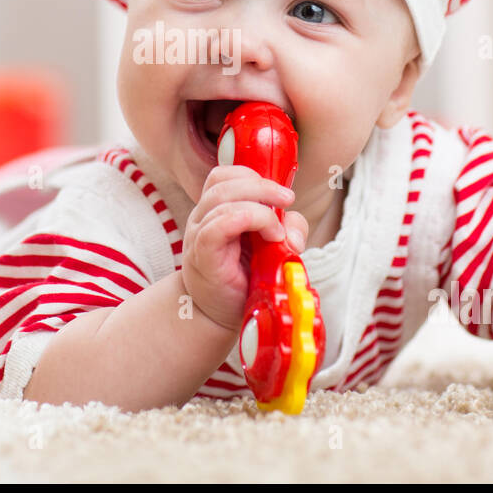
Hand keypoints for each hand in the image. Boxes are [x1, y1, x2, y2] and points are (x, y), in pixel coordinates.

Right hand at [180, 165, 307, 332]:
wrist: (215, 317)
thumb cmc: (242, 281)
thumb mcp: (272, 249)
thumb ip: (288, 231)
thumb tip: (294, 235)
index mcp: (215, 210)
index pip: (225, 175)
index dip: (253, 176)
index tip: (282, 194)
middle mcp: (202, 217)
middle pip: (223, 181)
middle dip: (262, 186)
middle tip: (287, 200)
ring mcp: (198, 234)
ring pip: (222, 198)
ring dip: (260, 208)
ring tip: (277, 231)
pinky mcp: (202, 254)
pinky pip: (217, 225)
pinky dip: (247, 220)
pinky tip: (268, 237)